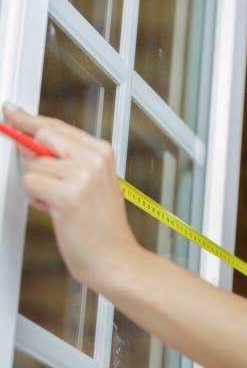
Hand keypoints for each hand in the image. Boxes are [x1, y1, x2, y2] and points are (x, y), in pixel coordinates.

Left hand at [3, 103, 140, 290]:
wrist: (113, 257)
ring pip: (33, 164)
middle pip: (43, 135)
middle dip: (30, 152)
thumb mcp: (90, 183)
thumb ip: (63, 159)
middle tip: (30, 165)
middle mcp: (94, 158)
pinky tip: (56, 210)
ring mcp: (82, 175)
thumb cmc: (101, 225)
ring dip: (37, 185)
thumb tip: (29, 143)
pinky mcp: (68, 194)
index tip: (11, 110)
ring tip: (58, 202)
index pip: (57, 126)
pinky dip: (36, 198)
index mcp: (101, 152)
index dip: (29, 120)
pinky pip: (32, 183)